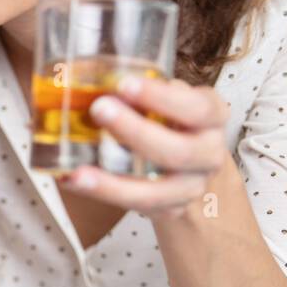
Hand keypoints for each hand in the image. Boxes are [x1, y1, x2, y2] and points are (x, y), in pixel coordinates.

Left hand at [60, 73, 229, 216]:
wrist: (190, 165)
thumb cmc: (169, 120)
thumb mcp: (164, 98)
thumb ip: (140, 89)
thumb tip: (83, 76)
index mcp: (212, 116)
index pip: (198, 107)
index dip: (162, 98)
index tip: (125, 84)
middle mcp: (209, 153)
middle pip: (179, 152)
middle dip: (135, 133)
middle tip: (98, 111)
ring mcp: (191, 186)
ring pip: (156, 192)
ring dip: (113, 183)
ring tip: (77, 172)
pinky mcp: (171, 210)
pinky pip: (136, 207)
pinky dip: (102, 194)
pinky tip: (74, 182)